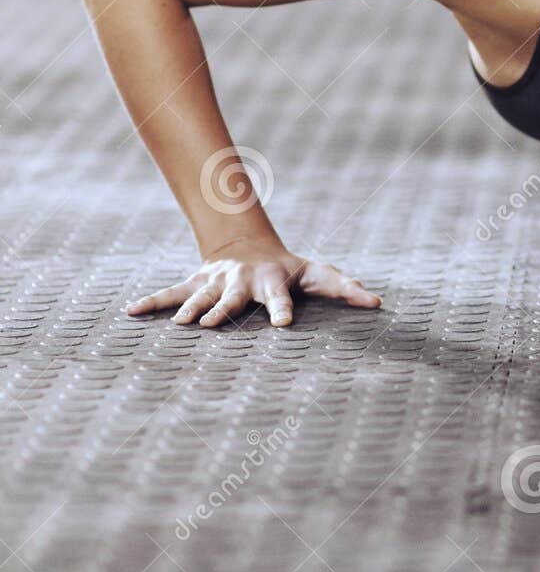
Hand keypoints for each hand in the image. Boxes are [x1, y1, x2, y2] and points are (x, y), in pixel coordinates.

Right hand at [125, 239, 381, 327]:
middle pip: (232, 299)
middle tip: (210, 326)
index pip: (281, 298)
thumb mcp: (320, 275)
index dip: (283, 310)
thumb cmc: (291, 270)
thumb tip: (378, 302)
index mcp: (273, 283)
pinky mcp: (196, 285)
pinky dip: (151, 303)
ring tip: (177, 326)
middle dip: (222, 311)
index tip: (283, 325)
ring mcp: (215, 283)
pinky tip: (130, 313)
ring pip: (200, 298)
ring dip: (188, 310)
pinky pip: (170, 294)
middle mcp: (241, 283)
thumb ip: (346, 288)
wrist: (248, 245)